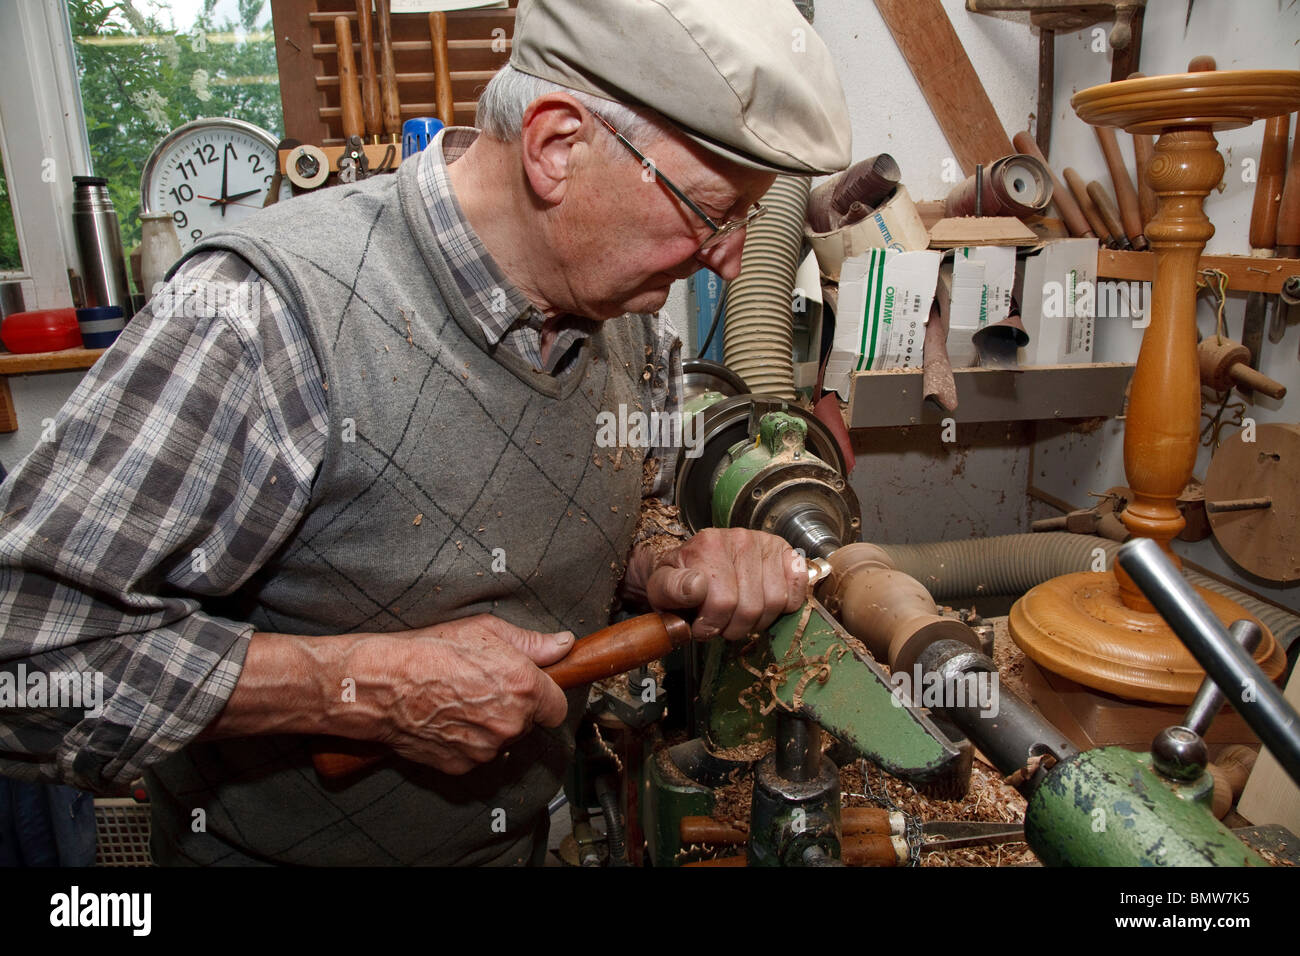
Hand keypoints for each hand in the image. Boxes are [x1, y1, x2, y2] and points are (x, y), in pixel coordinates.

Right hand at [343, 614, 574, 773]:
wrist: (384, 685)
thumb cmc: (431, 651)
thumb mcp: (485, 631)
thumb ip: (532, 643)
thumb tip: (564, 644)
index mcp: (524, 687)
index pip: (557, 708)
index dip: (544, 697)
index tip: (530, 690)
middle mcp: (511, 722)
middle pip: (527, 723)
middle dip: (512, 708)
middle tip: (482, 687)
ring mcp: (487, 748)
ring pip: (501, 741)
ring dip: (489, 727)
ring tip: (458, 701)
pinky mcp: (463, 765)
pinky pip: (475, 755)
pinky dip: (465, 742)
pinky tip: (445, 719)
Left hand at [641, 528, 807, 639]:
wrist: (696, 562)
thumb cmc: (681, 579)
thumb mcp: (661, 587)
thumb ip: (671, 588)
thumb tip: (696, 587)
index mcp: (708, 545)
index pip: (722, 602)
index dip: (711, 626)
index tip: (700, 627)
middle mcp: (740, 538)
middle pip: (751, 608)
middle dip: (733, 627)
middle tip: (720, 624)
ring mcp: (766, 544)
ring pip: (775, 603)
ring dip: (757, 622)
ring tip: (738, 616)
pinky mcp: (786, 552)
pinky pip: (797, 588)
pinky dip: (785, 606)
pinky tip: (763, 604)